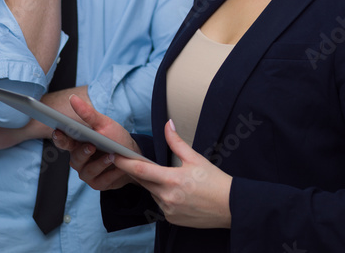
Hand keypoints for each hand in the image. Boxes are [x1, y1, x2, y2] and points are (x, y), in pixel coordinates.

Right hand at [52, 94, 138, 190]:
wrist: (134, 157)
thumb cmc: (116, 139)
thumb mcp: (104, 124)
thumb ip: (88, 114)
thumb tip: (72, 98)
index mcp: (77, 143)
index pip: (63, 141)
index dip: (58, 137)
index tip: (58, 131)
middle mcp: (79, 159)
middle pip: (75, 157)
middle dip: (83, 152)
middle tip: (91, 146)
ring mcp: (87, 173)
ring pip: (87, 170)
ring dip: (100, 163)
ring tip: (112, 156)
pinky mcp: (98, 183)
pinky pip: (101, 180)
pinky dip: (111, 173)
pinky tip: (119, 167)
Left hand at [113, 120, 231, 228]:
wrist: (230, 206)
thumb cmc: (215, 181)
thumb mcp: (196, 158)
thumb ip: (177, 142)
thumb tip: (168, 125)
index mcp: (172, 179)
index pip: (141, 170)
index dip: (124, 162)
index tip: (114, 155)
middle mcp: (167, 197)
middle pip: (143, 181)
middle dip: (137, 171)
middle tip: (133, 162)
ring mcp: (168, 210)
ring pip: (152, 193)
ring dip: (154, 185)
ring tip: (169, 178)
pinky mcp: (172, 219)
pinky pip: (161, 205)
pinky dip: (163, 196)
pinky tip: (177, 192)